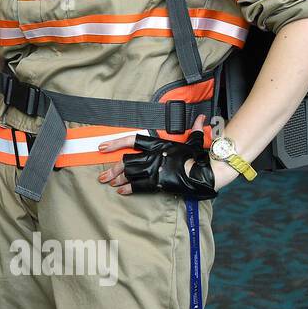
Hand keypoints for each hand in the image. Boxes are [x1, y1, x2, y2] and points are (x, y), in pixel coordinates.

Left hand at [96, 115, 218, 197]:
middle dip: (113, 169)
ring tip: (110, 183)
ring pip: (129, 174)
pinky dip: (128, 189)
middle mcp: (152, 156)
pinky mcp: (157, 183)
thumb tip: (201, 117)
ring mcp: (153, 170)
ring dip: (117, 180)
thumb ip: (195, 128)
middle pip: (126, 161)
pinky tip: (121, 191)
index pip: (131, 141)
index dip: (115, 143)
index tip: (102, 147)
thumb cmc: (199, 156)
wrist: (205, 172)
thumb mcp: (195, 140)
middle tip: (103, 176)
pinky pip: (138, 186)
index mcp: (158, 144)